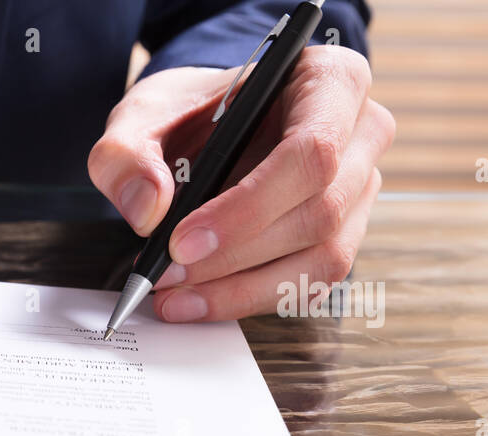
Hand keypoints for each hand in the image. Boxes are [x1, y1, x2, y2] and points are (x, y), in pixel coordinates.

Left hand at [88, 45, 393, 322]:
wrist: (207, 130)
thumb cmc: (190, 113)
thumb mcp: (143, 114)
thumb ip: (126, 153)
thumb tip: (147, 210)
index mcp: (331, 82)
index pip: (313, 151)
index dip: (249, 206)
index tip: (181, 242)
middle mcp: (361, 136)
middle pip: (319, 212)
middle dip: (234, 256)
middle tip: (164, 275)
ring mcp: (358, 192)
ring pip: (322, 259)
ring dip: (241, 289)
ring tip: (174, 296)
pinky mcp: (341, 238)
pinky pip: (309, 285)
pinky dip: (250, 300)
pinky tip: (198, 301)